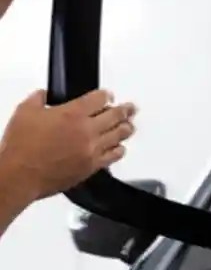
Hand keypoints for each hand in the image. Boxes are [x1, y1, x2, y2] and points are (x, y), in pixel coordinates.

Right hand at [0, 90, 135, 206]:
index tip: (108, 96)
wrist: (19, 176)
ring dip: (126, 128)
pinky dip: (119, 150)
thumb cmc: (20, 147)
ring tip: (129, 125)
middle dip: (125, 110)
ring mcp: (92, 149)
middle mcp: (87, 129)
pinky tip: (120, 148)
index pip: (100, 98)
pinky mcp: (92, 166)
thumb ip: (38, 99)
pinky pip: (114, 156)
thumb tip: (44, 94)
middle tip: (131, 108)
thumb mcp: (24, 112)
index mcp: (73, 113)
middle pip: (116, 115)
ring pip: (119, 135)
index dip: (106, 95)